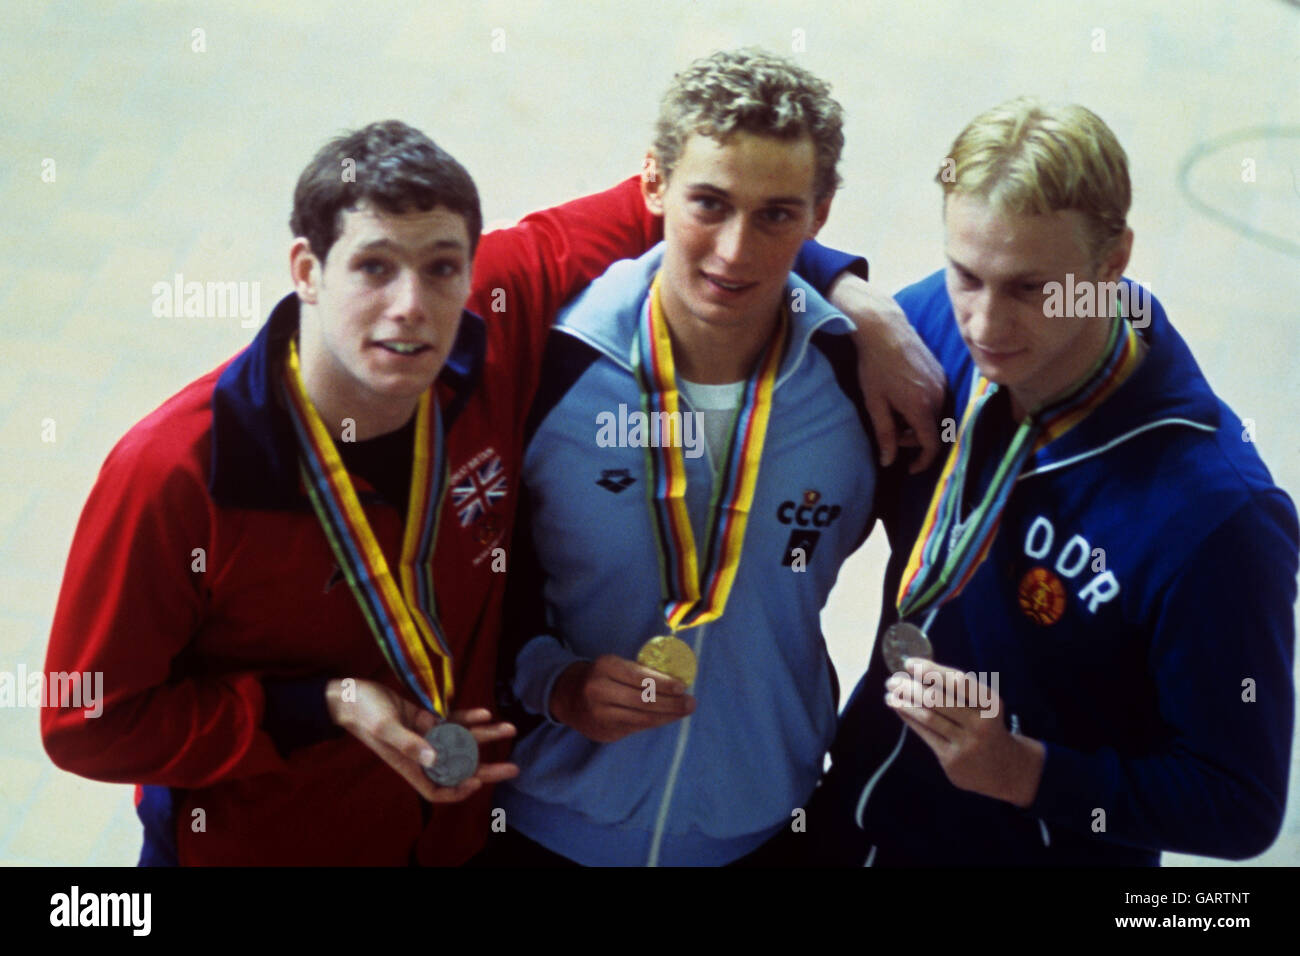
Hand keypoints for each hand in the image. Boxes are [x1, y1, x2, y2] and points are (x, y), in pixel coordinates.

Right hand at [326, 678, 517, 801]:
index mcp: (410, 765)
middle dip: (487, 769)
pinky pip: (453, 721)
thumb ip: (408, 743)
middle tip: (514, 768)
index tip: (476, 782)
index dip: (458, 790)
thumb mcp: (384, 728)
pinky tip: (485, 713)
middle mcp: (422, 754)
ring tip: (510, 728)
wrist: (351, 693)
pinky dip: (469, 718)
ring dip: (486, 736)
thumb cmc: (363, 713)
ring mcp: (426, 735)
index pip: (438, 790)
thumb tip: (434, 757)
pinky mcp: (426, 718)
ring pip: (462, 741)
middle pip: (460, 768)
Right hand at [549, 655, 695, 742]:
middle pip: (643, 699)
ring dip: (668, 715)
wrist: (567, 697)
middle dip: (671, 703)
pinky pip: (636, 727)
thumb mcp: (613, 665)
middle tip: (691, 702)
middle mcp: (599, 690)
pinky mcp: (604, 731)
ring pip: (642, 717)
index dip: (663, 683)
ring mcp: (600, 714)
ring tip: (684, 711)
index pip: (639, 676)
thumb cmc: (600, 676)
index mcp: (604, 667)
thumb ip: (638, 671)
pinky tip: (667, 718)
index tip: (683, 686)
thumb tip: (676, 681)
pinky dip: (655, 722)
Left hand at [827, 273, 945, 471]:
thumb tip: (889, 461)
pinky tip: (903, 400)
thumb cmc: (875, 366)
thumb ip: (885, 434)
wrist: (884, 329)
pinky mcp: (941, 374)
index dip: (922, 461)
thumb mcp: (875, 403)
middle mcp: (938, 396)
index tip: (910, 468)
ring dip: (918, 424)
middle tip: (892, 434)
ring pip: (936, 417)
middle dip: (914, 440)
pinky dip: (923, 409)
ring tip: (895, 414)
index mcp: (921, 407)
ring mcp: (942, 383)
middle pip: (933, 432)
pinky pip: (937, 401)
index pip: (931, 445)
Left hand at [884, 658, 1043, 807]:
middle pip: (938, 699)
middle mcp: (981, 723)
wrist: (1006, 769)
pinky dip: (909, 718)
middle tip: (892, 680)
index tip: (910, 663)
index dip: (931, 670)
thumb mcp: (984, 707)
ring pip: (928, 717)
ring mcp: (966, 744)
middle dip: (910, 687)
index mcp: (990, 704)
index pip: (957, 681)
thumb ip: (959, 691)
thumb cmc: (986, 727)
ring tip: (890, 694)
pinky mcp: (952, 760)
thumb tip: (919, 669)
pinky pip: (925, 734)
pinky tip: (899, 708)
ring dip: (905, 702)